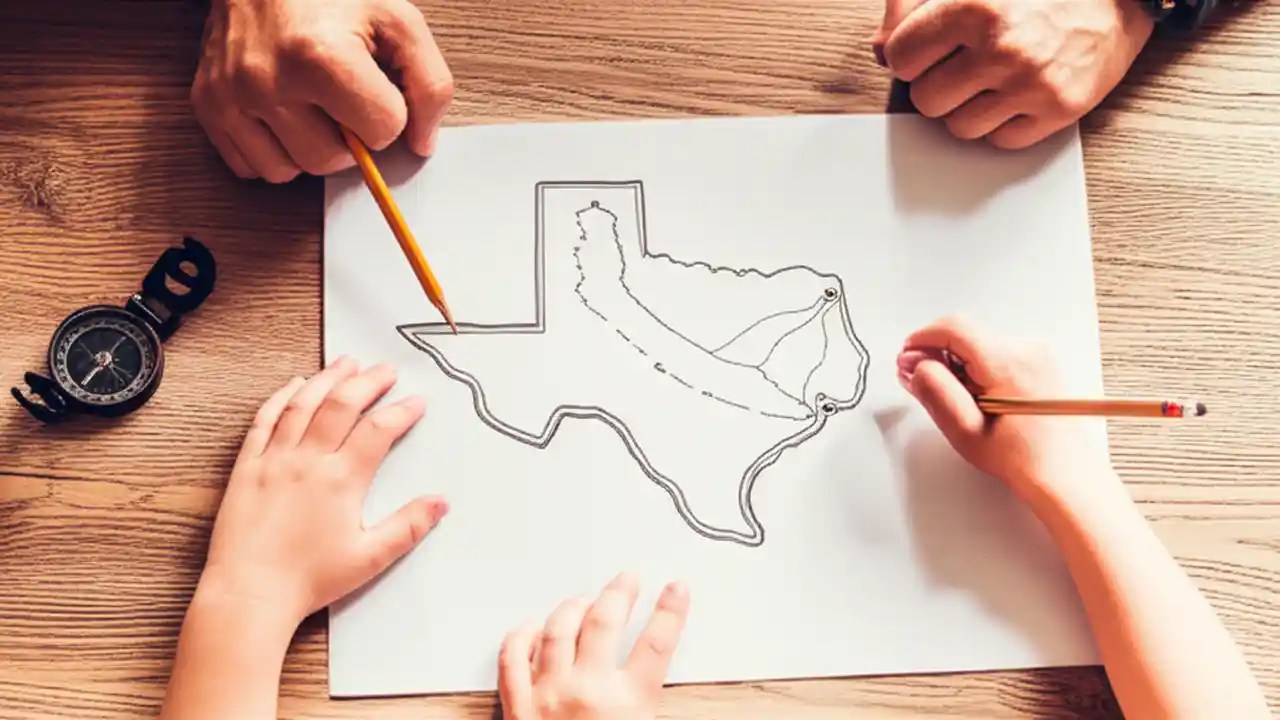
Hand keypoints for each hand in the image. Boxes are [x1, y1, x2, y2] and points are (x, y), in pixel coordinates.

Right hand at [192, 0, 453, 181]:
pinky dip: (274, 150)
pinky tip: (283, 112)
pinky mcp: (208, 105)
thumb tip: (421, 144)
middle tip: (342, 94)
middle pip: (335, 160)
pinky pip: (252, 166)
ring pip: (292, 172)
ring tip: (311, 102)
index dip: (389, 110)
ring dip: (311, 146)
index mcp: (321, 57)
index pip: (383, 132)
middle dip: (350, 134)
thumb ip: (429, 84)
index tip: (375, 83)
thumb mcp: (399, 21)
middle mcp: (268, 80)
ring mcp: (231, 96)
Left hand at [199, 357, 447, 621]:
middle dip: (368, 382)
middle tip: (386, 370)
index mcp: (341, 480)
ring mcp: (273, 460)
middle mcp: (307, 461)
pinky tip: (294, 385)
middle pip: (342, 405)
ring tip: (346, 362)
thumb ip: (407, 526)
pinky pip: (264, 420)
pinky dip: (281, 397)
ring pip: (303, 404)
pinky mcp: (247, 468)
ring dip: (328, 378)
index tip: (416, 402)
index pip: (378, 431)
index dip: (401, 412)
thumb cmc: (308, 580)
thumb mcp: (369, 558)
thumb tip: (441, 502)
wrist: (249, 593)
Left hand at [498, 574, 690, 719]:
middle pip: (604, 622)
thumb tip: (688, 712)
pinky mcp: (516, 709)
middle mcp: (587, 692)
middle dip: (619, 592)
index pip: (657, 643)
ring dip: (572, 606)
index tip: (677, 588)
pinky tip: (529, 627)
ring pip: (557, 629)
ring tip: (584, 598)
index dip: (671, 611)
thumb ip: (654, 711)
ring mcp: (547, 697)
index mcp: (628, 706)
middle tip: (628, 578)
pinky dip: (519, 637)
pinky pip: (512, 659)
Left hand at [873, 0, 1153, 148]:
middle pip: (925, 99)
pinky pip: (1000, 141)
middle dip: (938, 82)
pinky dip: (1003, 123)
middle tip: (965, 62)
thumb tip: (880, 52)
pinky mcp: (1060, 109)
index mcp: (973, 7)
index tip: (931, 46)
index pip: (899, 59)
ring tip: (993, 76)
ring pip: (959, 127)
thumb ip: (913, 4)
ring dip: (969, 106)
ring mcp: (1033, 83)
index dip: (912, 54)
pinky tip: (1017, 92)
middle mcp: (1003, 48)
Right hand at [896, 315, 1112, 509]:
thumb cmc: (1021, 457)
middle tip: (923, 381)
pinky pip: (996, 350)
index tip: (908, 354)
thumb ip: (934, 390)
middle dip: (938, 353)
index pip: (954, 327)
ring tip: (958, 398)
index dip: (923, 338)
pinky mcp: (1039, 360)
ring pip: (979, 342)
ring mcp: (1037, 352)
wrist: (1062, 471)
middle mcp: (1026, 348)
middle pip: (965, 333)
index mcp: (1007, 362)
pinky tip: (977, 395)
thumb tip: (915, 365)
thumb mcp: (964, 429)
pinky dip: (978, 366)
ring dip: (958, 362)